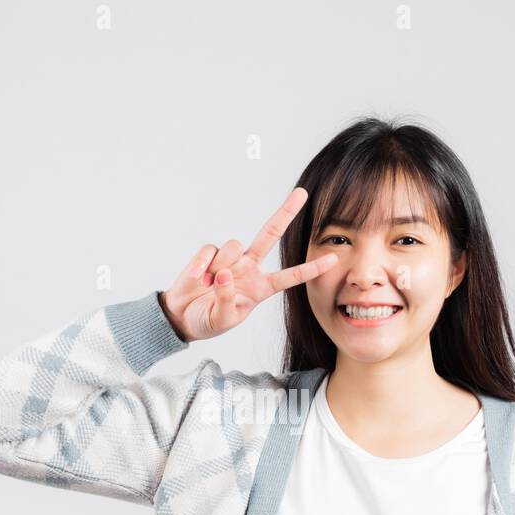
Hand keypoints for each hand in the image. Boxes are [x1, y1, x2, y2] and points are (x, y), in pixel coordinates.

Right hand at [159, 187, 337, 342]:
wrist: (181, 317)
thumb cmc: (208, 321)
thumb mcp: (222, 320)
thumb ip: (226, 300)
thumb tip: (225, 274)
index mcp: (260, 288)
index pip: (290, 277)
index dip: (310, 269)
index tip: (332, 260)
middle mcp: (249, 268)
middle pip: (269, 235)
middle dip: (285, 213)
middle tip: (302, 193)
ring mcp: (229, 259)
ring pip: (234, 245)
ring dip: (220, 266)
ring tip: (208, 287)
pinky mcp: (209, 255)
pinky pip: (209, 250)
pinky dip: (201, 265)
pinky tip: (197, 279)